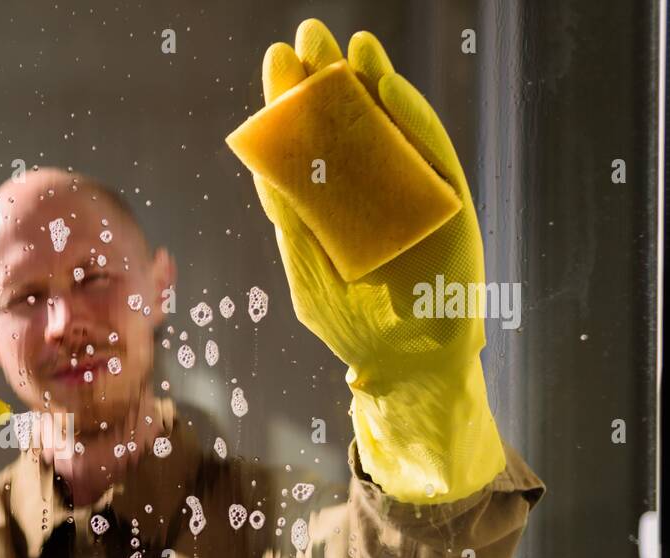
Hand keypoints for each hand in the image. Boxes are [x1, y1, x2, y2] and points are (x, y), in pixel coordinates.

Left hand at [248, 19, 504, 502]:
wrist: (405, 364)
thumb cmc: (351, 324)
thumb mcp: (309, 273)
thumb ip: (295, 224)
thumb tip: (268, 173)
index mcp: (330, 205)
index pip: (308, 146)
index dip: (292, 105)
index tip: (276, 62)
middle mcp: (370, 191)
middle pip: (346, 125)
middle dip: (325, 80)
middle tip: (306, 36)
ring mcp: (410, 193)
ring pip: (389, 129)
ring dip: (369, 84)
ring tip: (350, 44)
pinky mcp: (446, 204)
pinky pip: (429, 152)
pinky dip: (411, 119)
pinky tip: (388, 87)